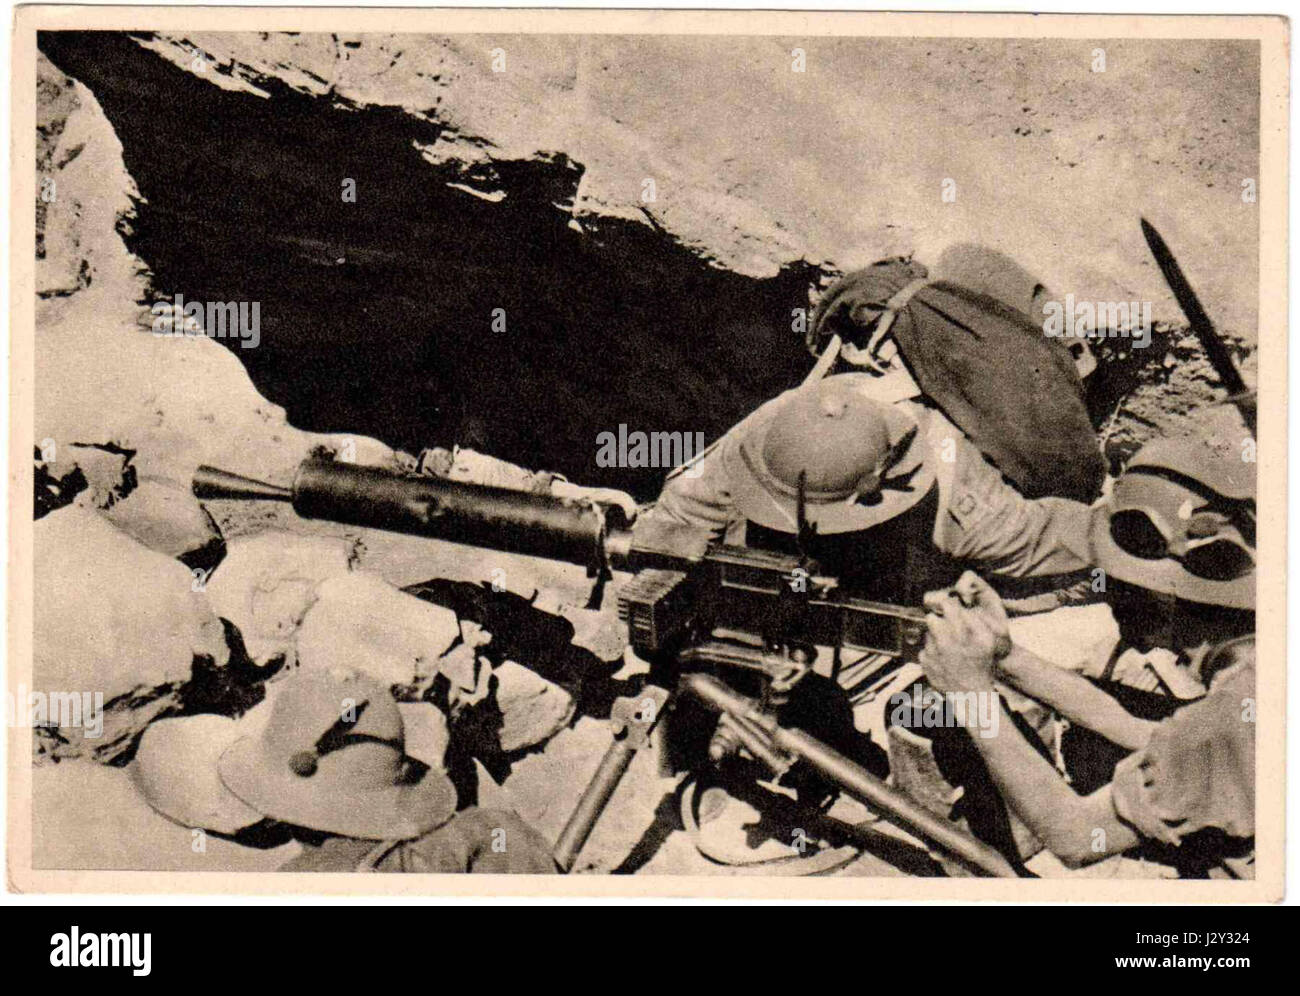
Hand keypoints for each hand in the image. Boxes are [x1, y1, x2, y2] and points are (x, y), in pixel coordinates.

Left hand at [918, 573, 1007, 695]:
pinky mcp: (924, 663)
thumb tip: (960, 608)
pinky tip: (943, 659)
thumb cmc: (982, 664)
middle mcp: (942, 640)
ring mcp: (931, 652)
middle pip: (931, 619)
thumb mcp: (987, 640)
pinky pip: (924, 650)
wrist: (971, 693)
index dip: (948, 606)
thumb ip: (975, 620)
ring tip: (948, 647)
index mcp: (958, 632)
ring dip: (935, 637)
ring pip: (927, 635)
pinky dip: (931, 653)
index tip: (950, 610)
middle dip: (938, 621)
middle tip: (947, 629)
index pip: (945, 606)